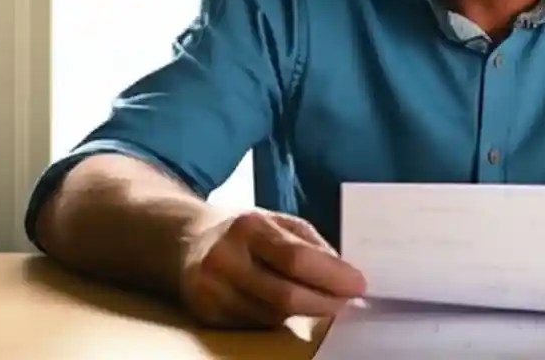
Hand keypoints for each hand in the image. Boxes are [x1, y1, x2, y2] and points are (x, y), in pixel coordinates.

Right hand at [179, 209, 365, 328]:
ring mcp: (213, 290)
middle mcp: (226, 259)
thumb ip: (311, 243)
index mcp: (249, 227)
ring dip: (304, 311)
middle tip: (347, 303)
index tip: (359, 284)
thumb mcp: (277, 220)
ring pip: (273, 314)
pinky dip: (279, 317)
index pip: (296, 258)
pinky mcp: (207, 314)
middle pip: (285, 294)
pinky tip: (286, 305)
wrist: (184, 241)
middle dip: (324, 302)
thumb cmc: (244, 230)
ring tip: (321, 300)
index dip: (332, 276)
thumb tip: (343, 272)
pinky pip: (256, 324)